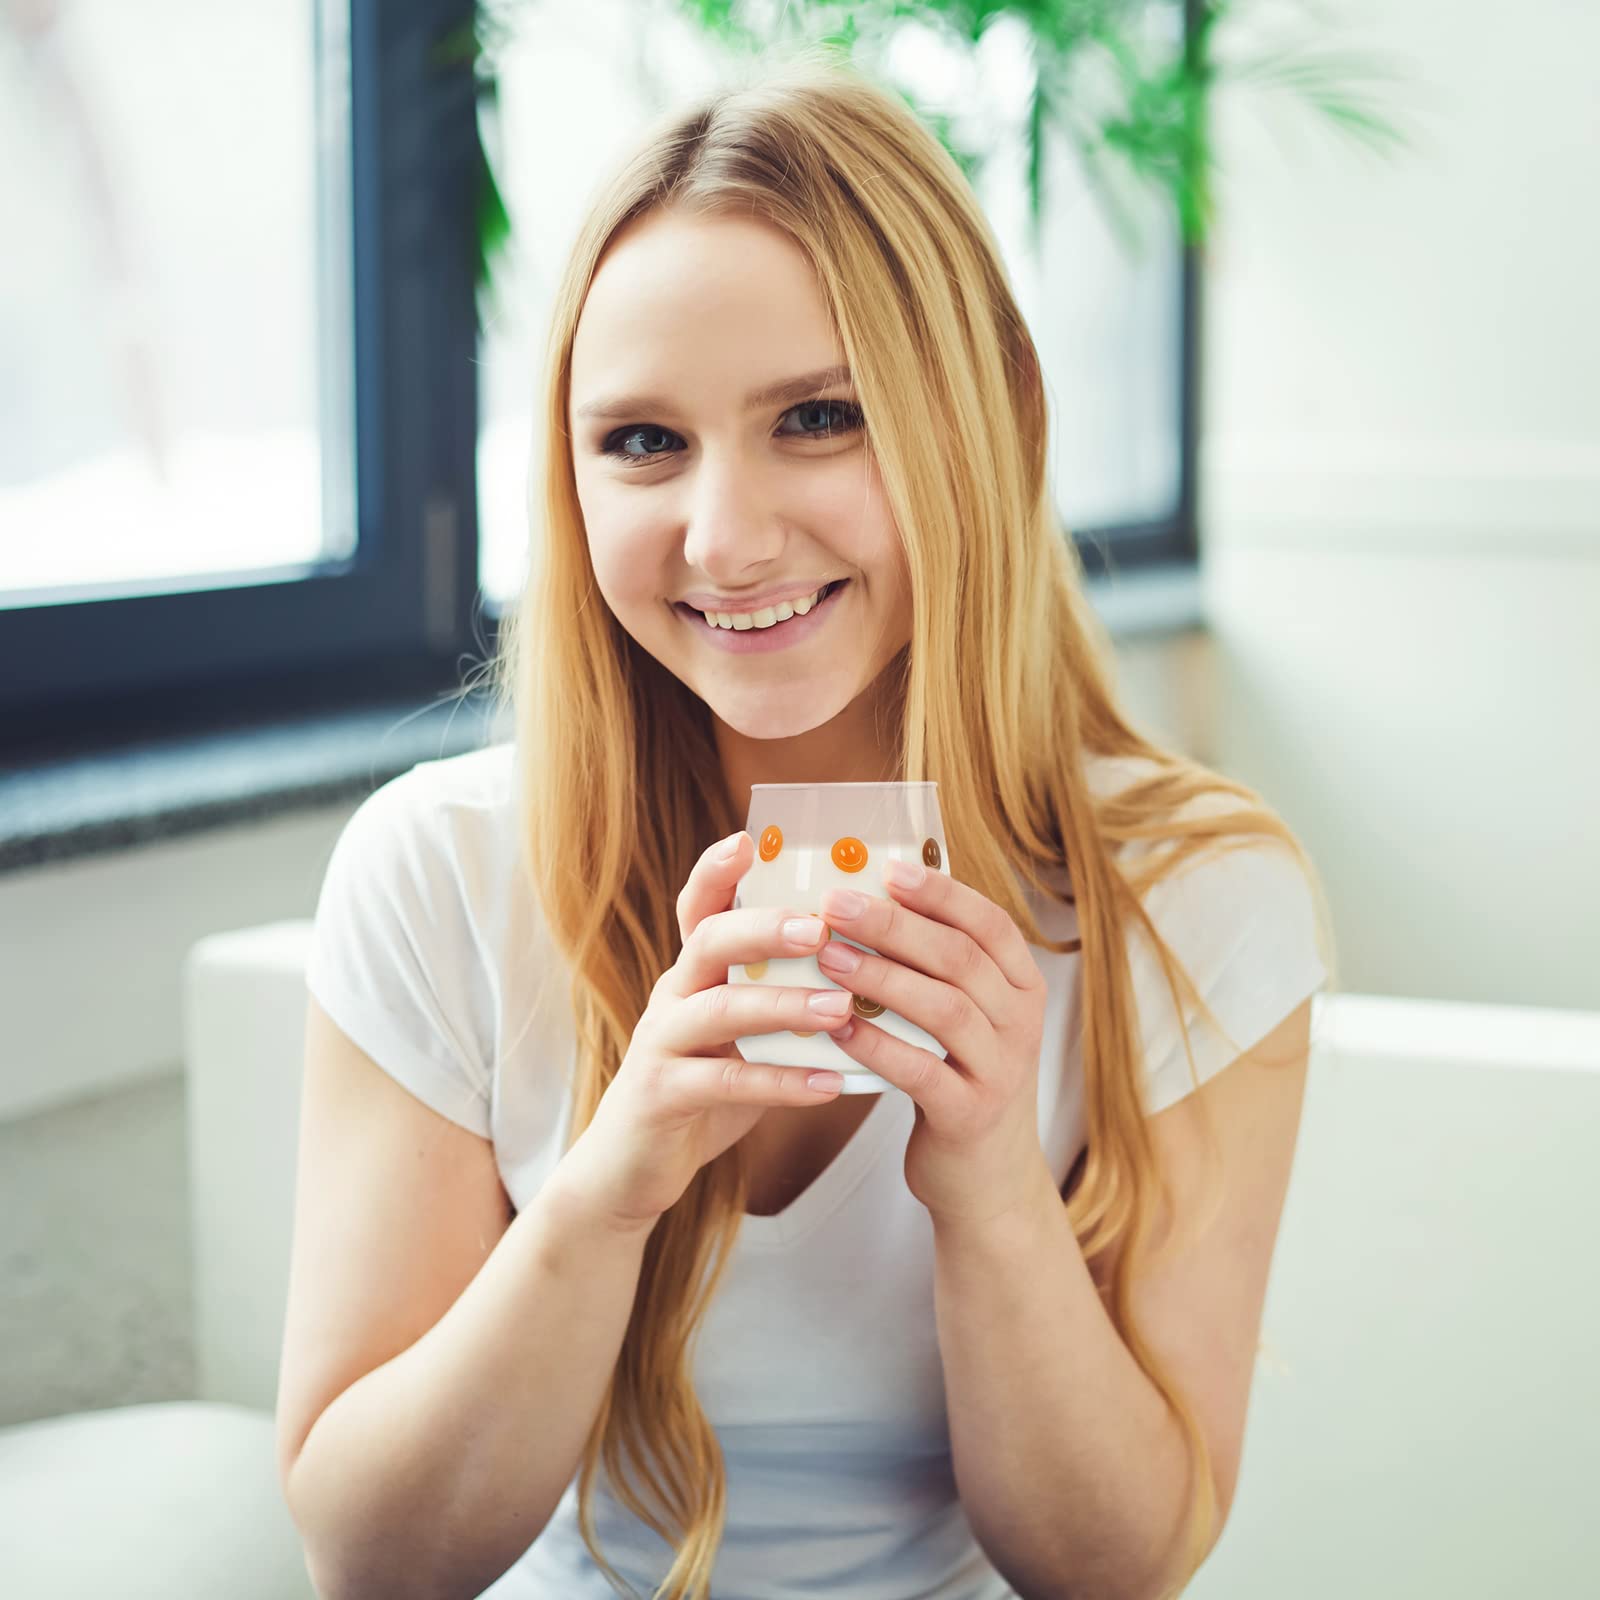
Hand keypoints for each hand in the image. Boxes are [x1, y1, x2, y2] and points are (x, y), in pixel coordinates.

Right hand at [556, 831, 853, 1234]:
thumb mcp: (736, 1033)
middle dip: (763, 928)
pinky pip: (724, 1083)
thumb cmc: (702, 1090)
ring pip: (718, 1010)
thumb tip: (865, 961)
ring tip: (840, 1009)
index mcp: (691, 972)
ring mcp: (660, 1045)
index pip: (698, 907)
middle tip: (820, 928)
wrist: (631, 1168)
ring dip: (782, 1006)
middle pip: (708, 942)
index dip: (716, 871)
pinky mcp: (661, 1097)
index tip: (749, 839)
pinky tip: (830, 1084)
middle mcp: (670, 996)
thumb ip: (777, 994)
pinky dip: (780, 1081)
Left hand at [815, 859, 1051, 1225]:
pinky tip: (838, 1026)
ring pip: (943, 1009)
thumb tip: (868, 897)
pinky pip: (921, 1072)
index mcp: (1022, 987)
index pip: (990, 924)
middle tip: (836, 903)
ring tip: (829, 956)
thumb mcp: (966, 1019)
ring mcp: (1002, 1071)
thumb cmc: (960, 1078)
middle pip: (960, 958)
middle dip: (895, 925)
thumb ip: (937, 968)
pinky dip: (878, 1045)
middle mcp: (1022, 1023)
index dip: (942, 893)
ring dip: (882, 977)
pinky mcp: (971, 1116)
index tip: (889, 867)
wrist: (988, 1181)